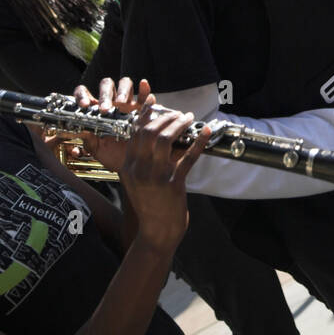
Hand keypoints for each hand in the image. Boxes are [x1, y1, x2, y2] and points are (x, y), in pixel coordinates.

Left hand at [71, 76, 148, 175]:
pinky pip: (145, 95)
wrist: (129, 165)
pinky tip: (143, 85)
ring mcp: (127, 104)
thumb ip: (88, 140)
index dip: (82, 95)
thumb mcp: (96, 149)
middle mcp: (111, 103)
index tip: (84, 105)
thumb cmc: (110, 156)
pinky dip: (144, 89)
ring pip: (125, 84)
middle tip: (105, 109)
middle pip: (107, 85)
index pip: (85, 93)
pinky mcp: (142, 109)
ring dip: (123, 90)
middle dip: (105, 94)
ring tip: (122, 102)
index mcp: (95, 110)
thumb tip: (82, 131)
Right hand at [116, 101, 211, 253]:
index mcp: (127, 167)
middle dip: (166, 117)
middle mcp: (138, 169)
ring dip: (179, 125)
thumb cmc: (150, 205)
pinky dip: (199, 142)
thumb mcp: (137, 182)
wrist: (156, 233)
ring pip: (165, 139)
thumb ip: (142, 160)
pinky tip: (206, 132)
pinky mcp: (172, 184)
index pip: (135, 132)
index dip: (145, 114)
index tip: (154, 101)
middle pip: (149, 132)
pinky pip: (187, 157)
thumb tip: (155, 134)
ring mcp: (155, 177)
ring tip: (189, 118)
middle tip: (179, 113)